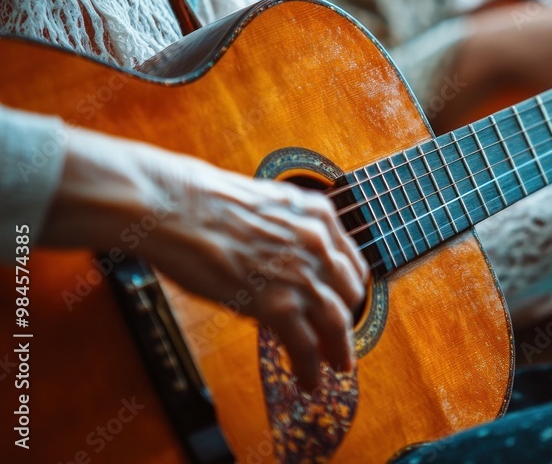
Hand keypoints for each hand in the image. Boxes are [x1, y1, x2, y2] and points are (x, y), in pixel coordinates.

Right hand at [40, 128, 368, 388]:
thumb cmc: (202, 200)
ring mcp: (302, 274)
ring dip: (339, 349)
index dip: (347, 286)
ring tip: (337, 365)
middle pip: (349, 292)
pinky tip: (308, 380)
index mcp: (316, 214)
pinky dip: (310, 369)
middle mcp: (319, 243)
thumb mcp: (265, 206)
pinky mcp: (278, 304)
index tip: (344, 299)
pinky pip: (305, 346)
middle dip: (347, 317)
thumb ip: (286, 233)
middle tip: (341, 335)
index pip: (348, 258)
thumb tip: (280, 264)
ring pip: (337, 322)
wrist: (173, 206)